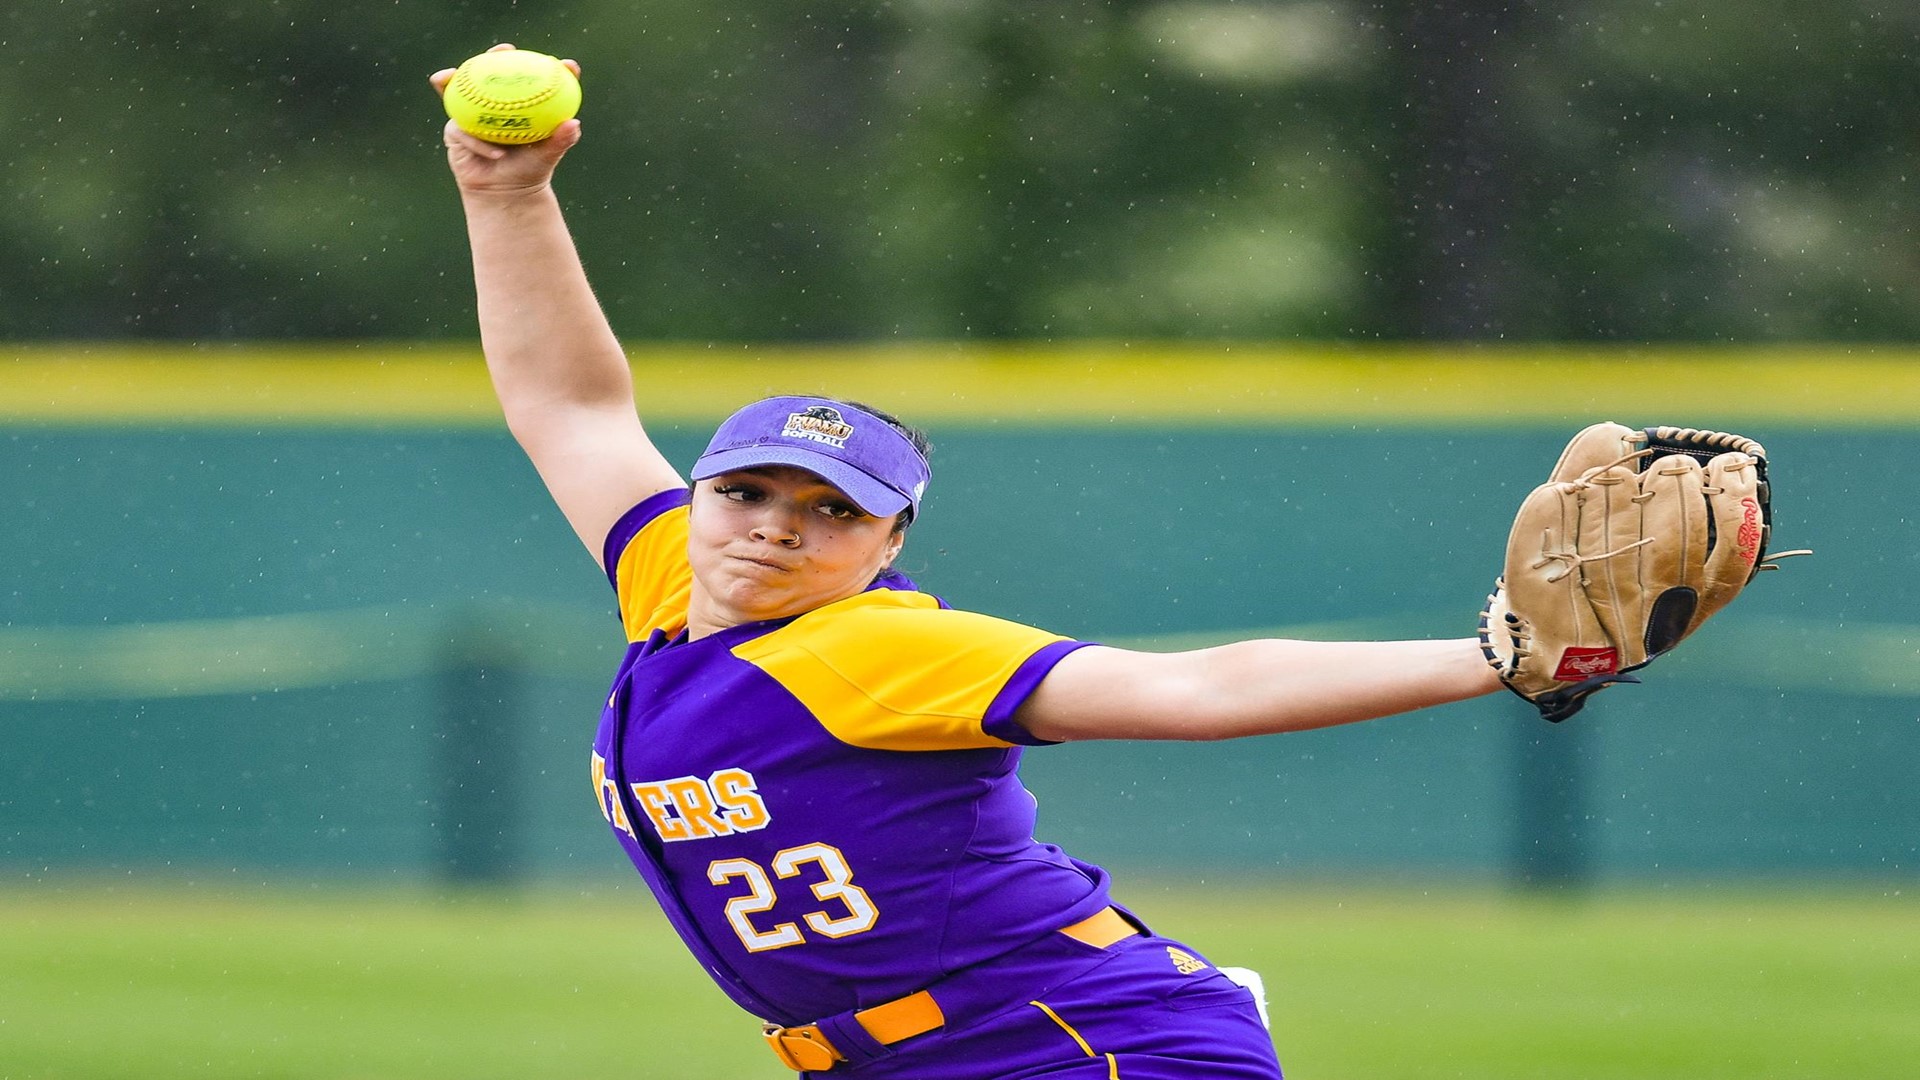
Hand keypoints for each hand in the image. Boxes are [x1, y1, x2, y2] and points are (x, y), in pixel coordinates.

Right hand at [429, 43, 582, 196]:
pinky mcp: (455, 132)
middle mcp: (493, 103)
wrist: (505, 193)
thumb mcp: (547, 155)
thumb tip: (574, 123)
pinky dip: (480, 143)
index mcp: (516, 103)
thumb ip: (561, 139)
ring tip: (458, 74)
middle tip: (505, 50)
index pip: (531, 79)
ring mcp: (471, 115)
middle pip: (489, 73)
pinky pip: (463, 131)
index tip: (563, 63)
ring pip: (463, 94)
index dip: (545, 66)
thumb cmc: (529, 171)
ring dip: (458, 80)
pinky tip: (496, 152)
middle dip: (495, 56)